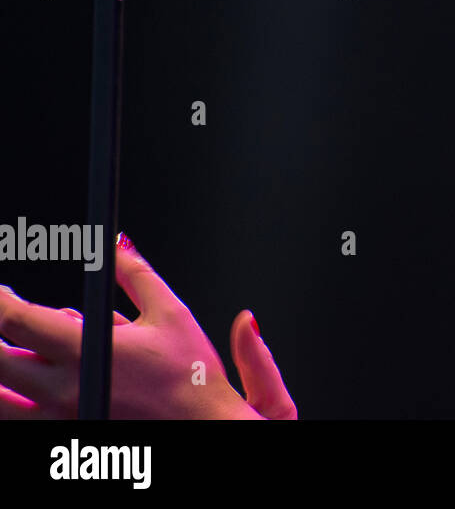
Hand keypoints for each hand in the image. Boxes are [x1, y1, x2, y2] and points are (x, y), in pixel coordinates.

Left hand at [0, 234, 295, 418]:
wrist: (205, 426)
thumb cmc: (192, 376)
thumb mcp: (171, 313)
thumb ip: (135, 274)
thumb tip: (118, 245)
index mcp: (87, 353)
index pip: (18, 321)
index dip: (1, 301)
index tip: (3, 292)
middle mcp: (65, 391)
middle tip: (4, 317)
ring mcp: (60, 420)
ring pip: (1, 402)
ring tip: (6, 355)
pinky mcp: (65, 437)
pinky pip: (20, 421)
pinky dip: (15, 401)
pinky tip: (23, 389)